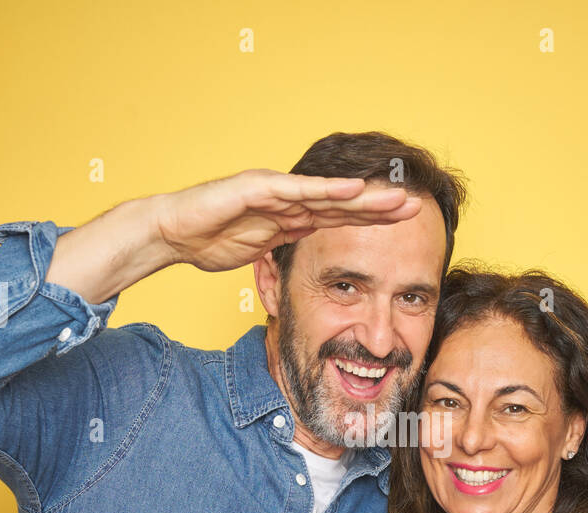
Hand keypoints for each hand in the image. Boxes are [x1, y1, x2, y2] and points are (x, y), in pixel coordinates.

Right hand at [155, 169, 421, 271]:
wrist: (171, 231)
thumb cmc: (207, 240)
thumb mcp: (258, 249)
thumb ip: (284, 243)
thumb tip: (307, 248)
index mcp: (290, 215)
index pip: (339, 217)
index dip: (371, 220)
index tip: (404, 224)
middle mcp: (288, 198)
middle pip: (343, 203)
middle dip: (379, 207)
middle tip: (416, 208)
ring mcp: (275, 190)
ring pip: (328, 194)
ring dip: (364, 197)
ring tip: (397, 199)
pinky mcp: (258, 188)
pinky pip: (299, 191)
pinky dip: (328, 191)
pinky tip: (355, 190)